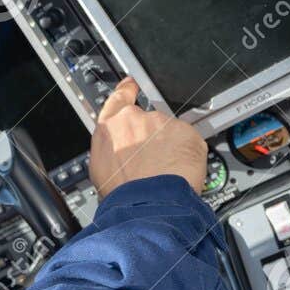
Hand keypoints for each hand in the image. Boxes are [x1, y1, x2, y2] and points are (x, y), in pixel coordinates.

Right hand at [87, 78, 207, 196]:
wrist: (147, 205)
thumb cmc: (122, 194)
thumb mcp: (101, 168)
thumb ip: (111, 146)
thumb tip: (116, 147)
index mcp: (110, 126)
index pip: (119, 97)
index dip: (128, 90)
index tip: (131, 85)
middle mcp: (136, 119)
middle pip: (148, 120)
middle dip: (152, 136)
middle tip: (152, 160)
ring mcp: (163, 124)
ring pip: (170, 132)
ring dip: (170, 146)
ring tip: (165, 171)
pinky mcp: (186, 133)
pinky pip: (189, 141)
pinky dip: (187, 154)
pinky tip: (179, 170)